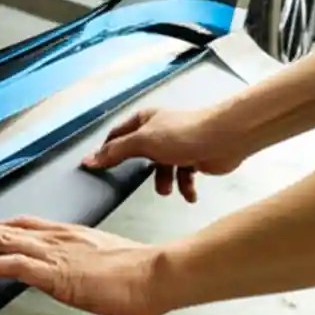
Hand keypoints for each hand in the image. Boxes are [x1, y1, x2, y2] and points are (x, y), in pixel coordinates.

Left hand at [0, 213, 169, 314]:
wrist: (156, 274)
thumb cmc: (142, 272)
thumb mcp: (110, 262)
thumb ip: (91, 264)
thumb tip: (85, 273)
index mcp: (72, 235)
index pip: (28, 224)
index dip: (2, 223)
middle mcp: (59, 238)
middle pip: (8, 225)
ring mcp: (54, 253)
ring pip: (2, 238)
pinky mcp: (53, 273)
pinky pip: (10, 265)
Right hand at [81, 108, 247, 202]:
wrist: (225, 139)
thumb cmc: (183, 135)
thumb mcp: (142, 142)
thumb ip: (116, 152)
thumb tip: (89, 160)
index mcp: (144, 120)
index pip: (116, 136)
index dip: (107, 151)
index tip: (98, 168)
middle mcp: (159, 130)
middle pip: (139, 154)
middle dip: (140, 170)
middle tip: (132, 183)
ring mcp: (177, 145)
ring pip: (162, 169)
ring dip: (165, 182)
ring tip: (169, 190)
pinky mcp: (193, 158)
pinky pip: (182, 176)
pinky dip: (185, 187)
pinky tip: (189, 194)